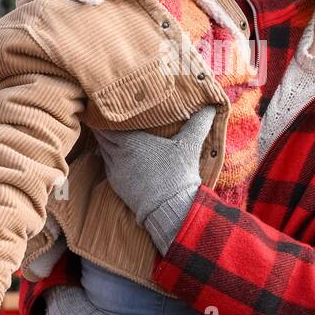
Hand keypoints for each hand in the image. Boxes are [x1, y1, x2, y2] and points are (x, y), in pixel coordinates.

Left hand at [92, 105, 214, 253]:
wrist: (170, 209)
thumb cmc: (178, 174)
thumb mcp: (189, 145)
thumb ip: (199, 123)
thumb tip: (213, 106)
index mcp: (131, 141)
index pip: (107, 123)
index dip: (105, 115)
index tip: (109, 108)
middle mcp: (118, 154)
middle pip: (102, 136)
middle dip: (104, 127)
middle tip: (108, 118)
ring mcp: (115, 171)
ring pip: (103, 151)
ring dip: (107, 144)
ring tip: (112, 135)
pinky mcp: (117, 185)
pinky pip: (107, 166)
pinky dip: (110, 159)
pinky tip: (117, 156)